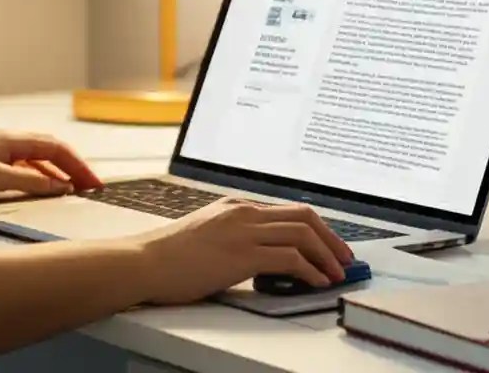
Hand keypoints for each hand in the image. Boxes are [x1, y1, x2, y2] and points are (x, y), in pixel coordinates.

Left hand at [0, 131, 103, 202]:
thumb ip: (30, 183)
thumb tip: (62, 187)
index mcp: (12, 139)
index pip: (56, 148)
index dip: (78, 166)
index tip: (94, 184)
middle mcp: (9, 141)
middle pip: (52, 150)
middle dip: (75, 167)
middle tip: (93, 187)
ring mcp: (0, 152)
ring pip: (40, 159)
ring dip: (60, 173)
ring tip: (76, 190)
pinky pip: (27, 168)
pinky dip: (43, 178)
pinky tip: (47, 190)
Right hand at [132, 198, 354, 304]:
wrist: (144, 262)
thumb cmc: (168, 256)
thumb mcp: (207, 234)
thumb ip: (234, 237)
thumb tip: (261, 257)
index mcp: (236, 206)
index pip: (289, 211)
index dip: (316, 229)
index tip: (329, 246)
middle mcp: (244, 212)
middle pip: (304, 216)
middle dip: (331, 238)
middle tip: (345, 258)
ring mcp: (243, 231)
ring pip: (303, 234)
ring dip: (326, 255)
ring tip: (337, 273)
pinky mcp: (241, 254)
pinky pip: (290, 258)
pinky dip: (310, 270)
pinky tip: (316, 282)